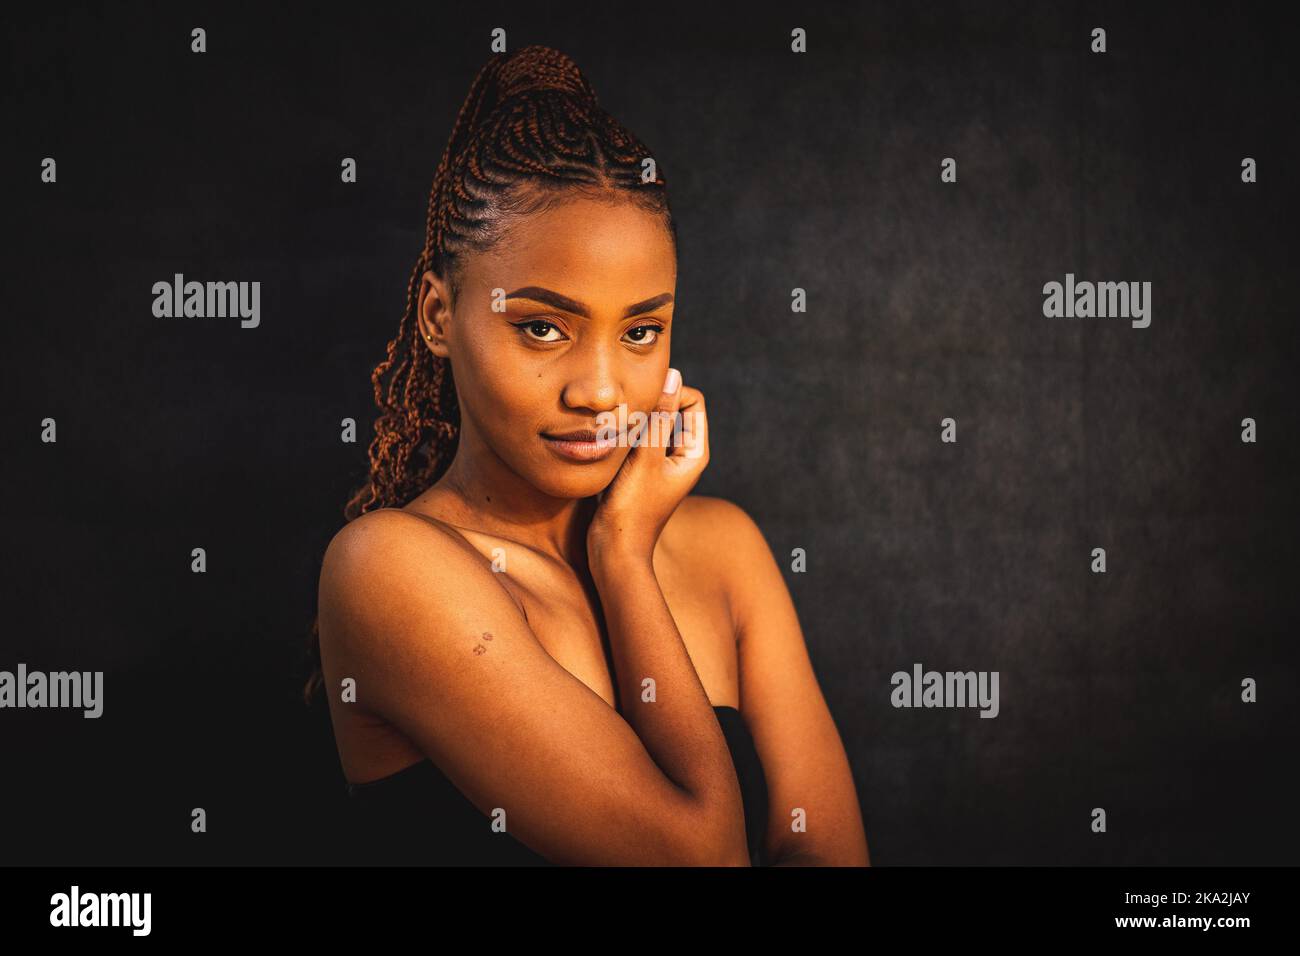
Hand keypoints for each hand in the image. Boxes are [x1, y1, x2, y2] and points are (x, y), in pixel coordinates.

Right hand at [587, 368, 709, 567]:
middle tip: (626, 417)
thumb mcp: (647, 457)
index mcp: (694, 452)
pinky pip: (635, 438)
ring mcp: (660, 462)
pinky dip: (623, 435)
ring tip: (616, 435)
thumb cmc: (633, 509)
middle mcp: (681, 455)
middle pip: (671, 408)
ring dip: (634, 421)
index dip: (669, 392)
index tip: (643, 401)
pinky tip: (608, 446)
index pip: (692, 399)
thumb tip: (673, 376)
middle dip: (650, 405)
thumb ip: (661, 416)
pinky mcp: (640, 469)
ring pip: (650, 423)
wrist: (614, 550)